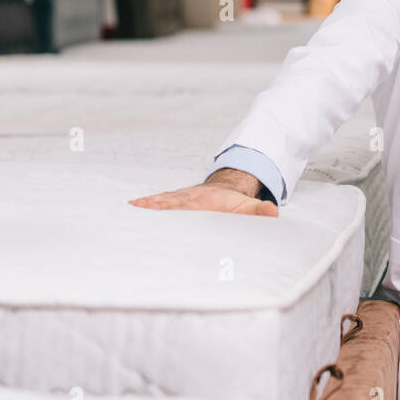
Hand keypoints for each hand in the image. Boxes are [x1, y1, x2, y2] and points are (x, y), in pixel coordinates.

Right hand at [128, 182, 277, 217]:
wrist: (226, 188)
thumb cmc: (234, 203)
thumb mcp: (248, 206)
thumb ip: (259, 211)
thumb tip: (272, 212)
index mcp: (204, 203)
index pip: (187, 207)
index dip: (175, 209)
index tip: (161, 210)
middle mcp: (188, 200)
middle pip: (168, 204)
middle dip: (152, 209)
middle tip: (133, 212)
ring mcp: (179, 199)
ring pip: (160, 203)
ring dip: (145, 207)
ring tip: (127, 212)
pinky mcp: (173, 201)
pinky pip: (157, 202)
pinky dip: (144, 205)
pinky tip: (130, 207)